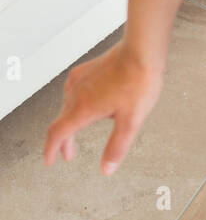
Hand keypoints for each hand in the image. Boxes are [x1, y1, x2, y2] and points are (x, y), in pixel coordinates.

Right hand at [43, 41, 164, 175]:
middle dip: (64, 141)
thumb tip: (106, 169)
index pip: (57, 133)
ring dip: (70, 122)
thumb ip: (117, 147)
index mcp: (83, 108)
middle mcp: (76, 92)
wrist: (142, 50)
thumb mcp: (131, 121)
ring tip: (79, 131)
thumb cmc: (139, 81)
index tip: (48, 161)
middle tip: (69, 154)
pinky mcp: (86, 70)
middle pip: (61, 121)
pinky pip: (73, 92)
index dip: (50, 150)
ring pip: (67, 106)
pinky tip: (87, 104)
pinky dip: (75, 105)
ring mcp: (79, 79)